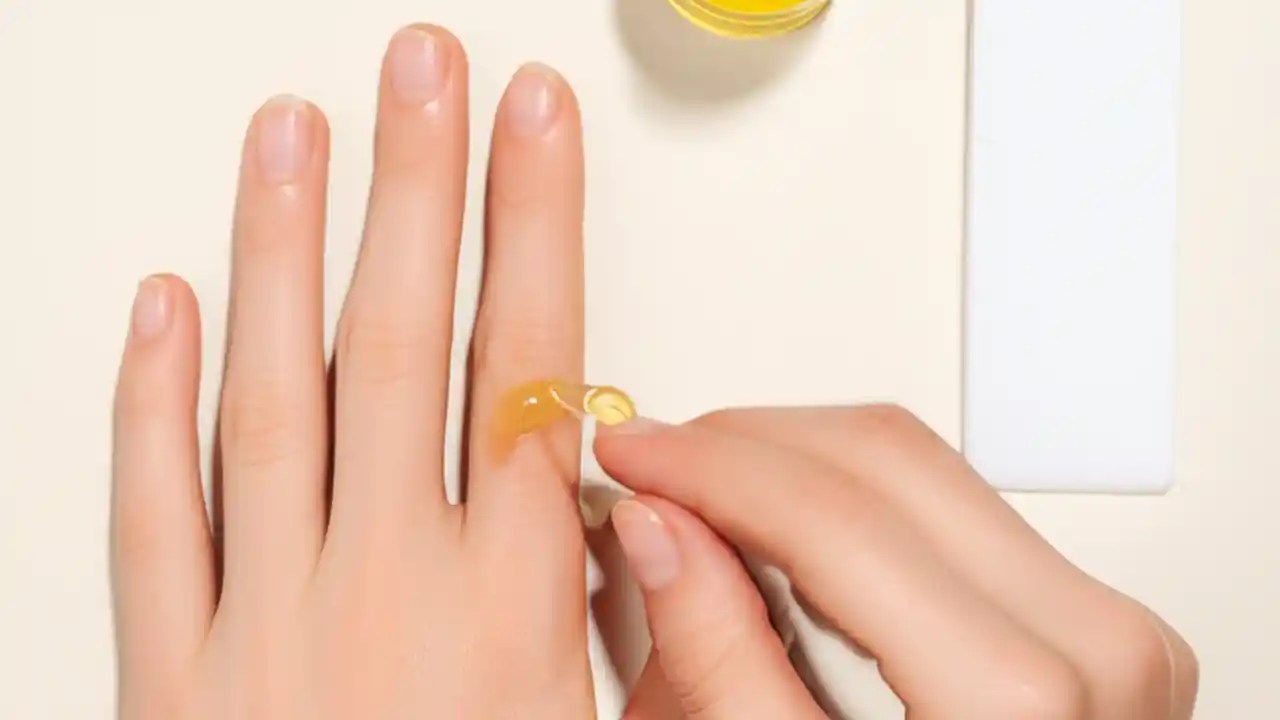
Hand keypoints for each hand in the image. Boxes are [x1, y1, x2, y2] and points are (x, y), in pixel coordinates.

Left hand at [111, 26, 594, 717]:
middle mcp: (380, 592)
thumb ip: (624, 630)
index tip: (533, 125)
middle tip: (419, 71)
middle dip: (419, 189)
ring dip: (282, 249)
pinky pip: (149, 513)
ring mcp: (261, 622)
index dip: (535, 228)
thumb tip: (629, 521)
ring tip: (291, 137)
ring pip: (272, 396)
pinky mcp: (170, 674)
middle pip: (400, 345)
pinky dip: (149, 400)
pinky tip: (160, 306)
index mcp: (504, 611)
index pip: (528, 369)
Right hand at [597, 407, 1198, 719]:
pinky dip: (857, 500)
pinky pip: (960, 507)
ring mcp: (1106, 626)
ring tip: (707, 492)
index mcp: (1015, 697)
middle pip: (885, 458)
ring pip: (925, 466)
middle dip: (746, 446)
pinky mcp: (1098, 621)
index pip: (832, 515)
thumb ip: (721, 664)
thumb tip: (660, 533)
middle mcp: (1087, 642)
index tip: (636, 453)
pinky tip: (788, 524)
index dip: (710, 469)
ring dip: (798, 460)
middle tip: (658, 461)